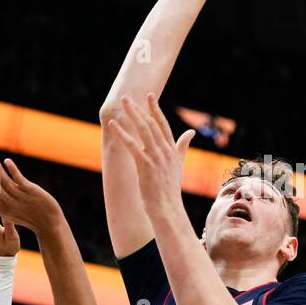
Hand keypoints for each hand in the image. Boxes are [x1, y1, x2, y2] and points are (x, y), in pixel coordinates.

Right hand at [0, 154, 62, 231]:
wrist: (50, 225)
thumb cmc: (33, 219)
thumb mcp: (15, 214)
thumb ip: (5, 204)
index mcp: (3, 210)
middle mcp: (9, 204)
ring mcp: (19, 197)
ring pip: (4, 180)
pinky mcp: (30, 191)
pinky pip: (18, 178)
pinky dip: (12, 169)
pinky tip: (7, 161)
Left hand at [105, 94, 193, 219]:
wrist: (167, 208)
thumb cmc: (170, 188)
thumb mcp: (178, 164)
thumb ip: (182, 146)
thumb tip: (191, 132)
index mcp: (172, 150)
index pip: (163, 125)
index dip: (156, 110)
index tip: (149, 96)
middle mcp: (165, 151)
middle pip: (151, 125)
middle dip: (139, 109)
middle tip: (127, 97)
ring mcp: (156, 158)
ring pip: (143, 131)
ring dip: (131, 116)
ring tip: (123, 104)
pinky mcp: (146, 166)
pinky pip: (132, 146)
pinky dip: (123, 134)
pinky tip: (114, 125)